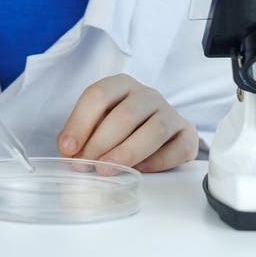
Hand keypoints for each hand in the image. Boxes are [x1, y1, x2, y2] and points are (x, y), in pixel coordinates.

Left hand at [57, 74, 198, 172]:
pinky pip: (177, 148)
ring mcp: (170, 112)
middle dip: (101, 143)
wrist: (160, 131)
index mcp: (121, 85)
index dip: (80, 123)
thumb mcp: (99, 123)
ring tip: (107, 170)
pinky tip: (139, 172)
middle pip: (126, 114)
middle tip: (86, 165)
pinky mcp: (187, 134)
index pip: (98, 95)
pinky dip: (157, 162)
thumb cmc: (122, 127)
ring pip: (154, 130)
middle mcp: (147, 95)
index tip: (68, 149)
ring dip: (127, 153)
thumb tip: (70, 152)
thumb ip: (84, 134)